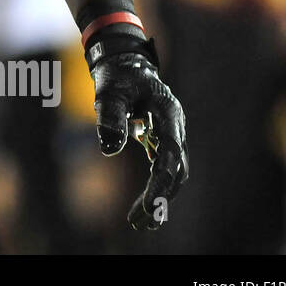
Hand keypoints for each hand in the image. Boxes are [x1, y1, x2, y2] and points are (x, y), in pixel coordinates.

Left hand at [87, 34, 188, 230]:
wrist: (124, 63)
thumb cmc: (116, 76)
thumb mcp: (108, 92)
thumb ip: (109, 117)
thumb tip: (108, 151)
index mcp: (168, 111)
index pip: (170, 151)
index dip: (162, 178)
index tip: (150, 202)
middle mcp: (176, 126)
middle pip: (177, 168)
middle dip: (160, 196)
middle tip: (140, 220)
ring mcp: (173, 134)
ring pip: (174, 172)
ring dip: (160, 197)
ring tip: (141, 222)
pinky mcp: (164, 140)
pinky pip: (165, 169)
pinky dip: (157, 189)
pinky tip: (146, 210)